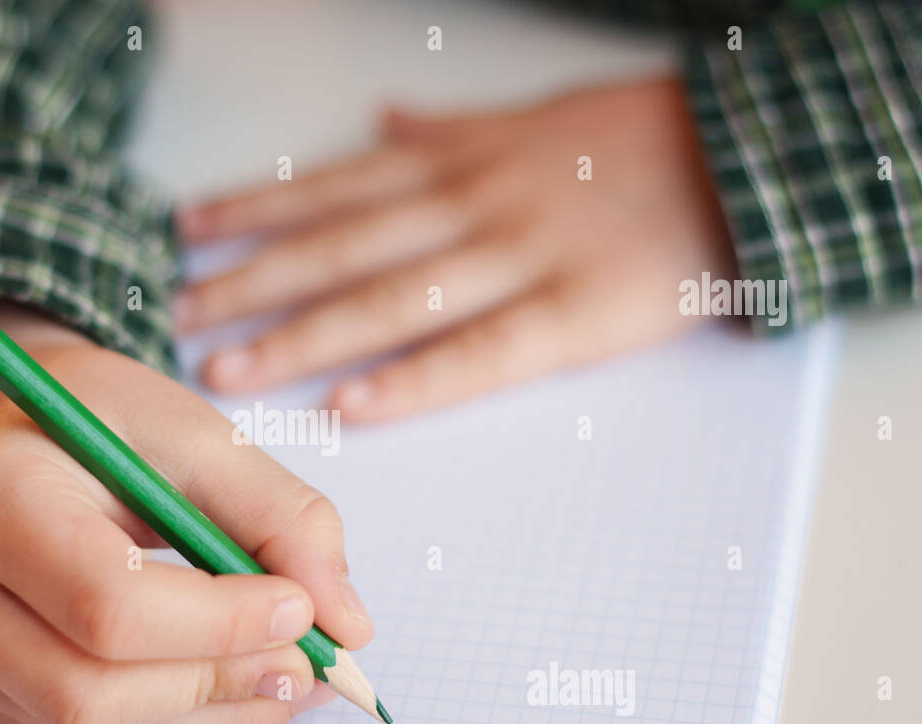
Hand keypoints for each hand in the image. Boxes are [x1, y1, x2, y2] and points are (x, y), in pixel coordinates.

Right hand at [0, 303, 373, 723]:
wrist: (11, 428)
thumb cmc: (103, 419)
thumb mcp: (199, 433)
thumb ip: (282, 518)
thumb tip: (347, 624)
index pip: (107, 601)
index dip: (220, 624)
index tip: (305, 610)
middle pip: (88, 687)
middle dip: (218, 681)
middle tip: (311, 660)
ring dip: (208, 713)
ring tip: (289, 674)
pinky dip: (178, 721)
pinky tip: (237, 685)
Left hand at [176, 76, 737, 421]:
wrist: (743, 163)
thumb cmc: (629, 146)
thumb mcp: (527, 120)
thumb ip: (447, 129)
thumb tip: (381, 124)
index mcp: (458, 164)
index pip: (335, 189)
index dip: (255, 209)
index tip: (185, 232)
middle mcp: (471, 205)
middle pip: (341, 246)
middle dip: (252, 279)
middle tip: (179, 316)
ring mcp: (519, 258)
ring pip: (389, 297)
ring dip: (302, 333)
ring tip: (231, 364)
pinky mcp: (572, 316)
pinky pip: (480, 352)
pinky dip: (414, 380)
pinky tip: (352, 404)